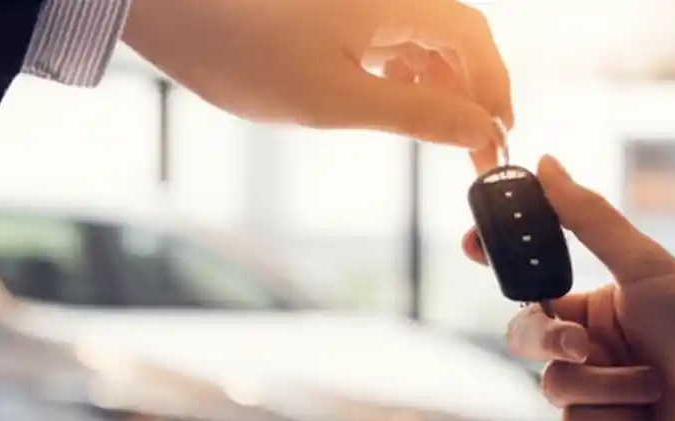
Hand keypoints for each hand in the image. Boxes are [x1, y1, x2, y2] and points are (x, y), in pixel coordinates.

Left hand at [124, 0, 512, 169]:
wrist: (175, 14)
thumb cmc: (247, 53)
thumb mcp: (338, 100)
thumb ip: (418, 115)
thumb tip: (479, 132)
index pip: (474, 39)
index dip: (496, 91)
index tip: (499, 142)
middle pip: (457, 36)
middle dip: (473, 93)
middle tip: (478, 152)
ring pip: (426, 38)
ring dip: (443, 87)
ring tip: (445, 139)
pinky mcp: (340, 8)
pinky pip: (394, 37)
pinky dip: (409, 74)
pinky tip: (403, 106)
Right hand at [463, 156, 674, 420]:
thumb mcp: (646, 267)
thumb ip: (589, 219)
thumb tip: (546, 162)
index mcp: (594, 309)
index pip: (529, 288)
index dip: (499, 266)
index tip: (470, 245)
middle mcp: (590, 353)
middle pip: (525, 340)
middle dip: (552, 342)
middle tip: (586, 345)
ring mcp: (596, 399)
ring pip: (552, 388)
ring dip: (609, 385)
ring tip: (658, 385)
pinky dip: (617, 420)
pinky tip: (655, 418)